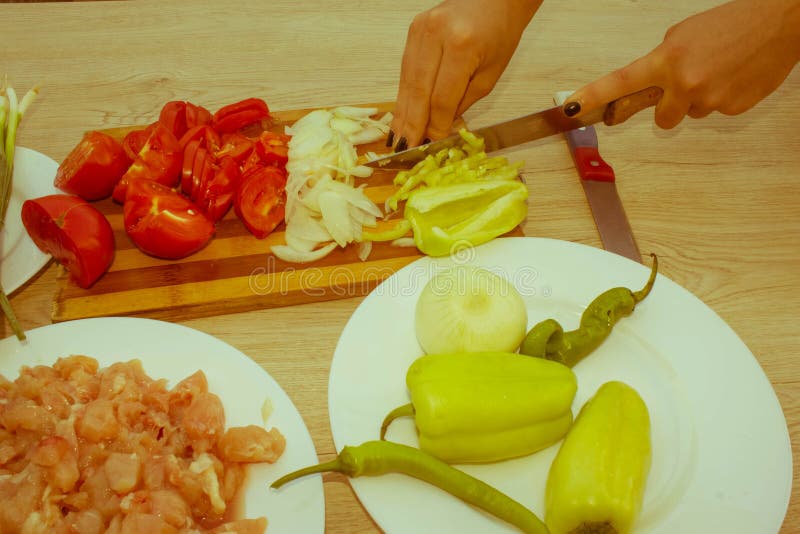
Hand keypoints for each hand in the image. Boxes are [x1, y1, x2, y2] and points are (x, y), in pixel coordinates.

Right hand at [389, 0, 541, 149]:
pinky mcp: (413, 29)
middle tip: (405, 149)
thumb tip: (439, 128)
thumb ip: (462, 102)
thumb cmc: (500, 32)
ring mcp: (420, 30)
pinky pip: (406, 69)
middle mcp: (436, 34)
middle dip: (412, 124)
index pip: (441, 98)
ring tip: (398, 137)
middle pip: (418, 90)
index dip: (435, 125)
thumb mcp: (489, 74)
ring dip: (402, 112)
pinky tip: (401, 113)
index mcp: (462, 46)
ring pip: (407, 81)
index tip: (432, 144)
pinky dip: (404, 94)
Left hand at [562, 0, 799, 128]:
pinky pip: (716, 113)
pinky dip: (722, 99)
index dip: (592, 97)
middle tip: (689, 83)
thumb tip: (643, 90)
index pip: (620, 82)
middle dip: (670, 107)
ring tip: (719, 71)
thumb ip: (659, 65)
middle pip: (661, 119)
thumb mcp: (682, 37)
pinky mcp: (733, 109)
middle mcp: (683, 83)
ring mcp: (709, 99)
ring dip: (698, 100)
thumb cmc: (729, 24)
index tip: (571, 109)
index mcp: (665, 60)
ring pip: (691, 115)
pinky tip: (734, 77)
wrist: (779, 22)